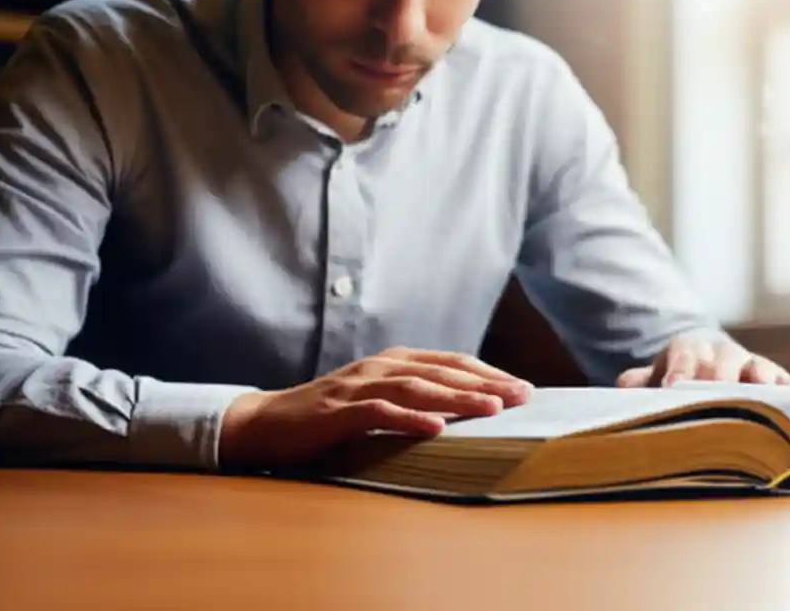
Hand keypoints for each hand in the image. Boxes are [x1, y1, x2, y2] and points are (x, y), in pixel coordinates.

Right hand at [219, 347, 532, 467]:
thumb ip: (415, 397)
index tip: (523, 388)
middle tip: (522, 396)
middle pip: (443, 372)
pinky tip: (436, 429)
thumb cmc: (330, 414)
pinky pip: (379, 412)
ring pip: (417, 388)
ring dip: (458, 398)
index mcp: (394, 360)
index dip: (489, 372)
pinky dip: (410, 419)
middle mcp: (380, 366)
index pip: (452, 362)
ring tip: (492, 409)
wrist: (266, 423)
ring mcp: (358, 386)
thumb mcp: (377, 398)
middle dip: (486, 384)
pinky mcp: (338, 412)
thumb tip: (468, 409)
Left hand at [616, 337, 789, 388]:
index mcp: (691, 350)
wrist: (711, 360)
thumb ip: (641, 382)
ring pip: (762, 370)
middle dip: (722, 377)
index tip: (672, 387)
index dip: (679, 369)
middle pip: (725, 362)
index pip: (683, 354)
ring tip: (767, 393)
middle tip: (720, 393)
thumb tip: (627, 385)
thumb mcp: (658, 375)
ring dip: (764, 381)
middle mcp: (726, 356)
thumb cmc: (680, 376)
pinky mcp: (781, 384)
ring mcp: (756, 368)